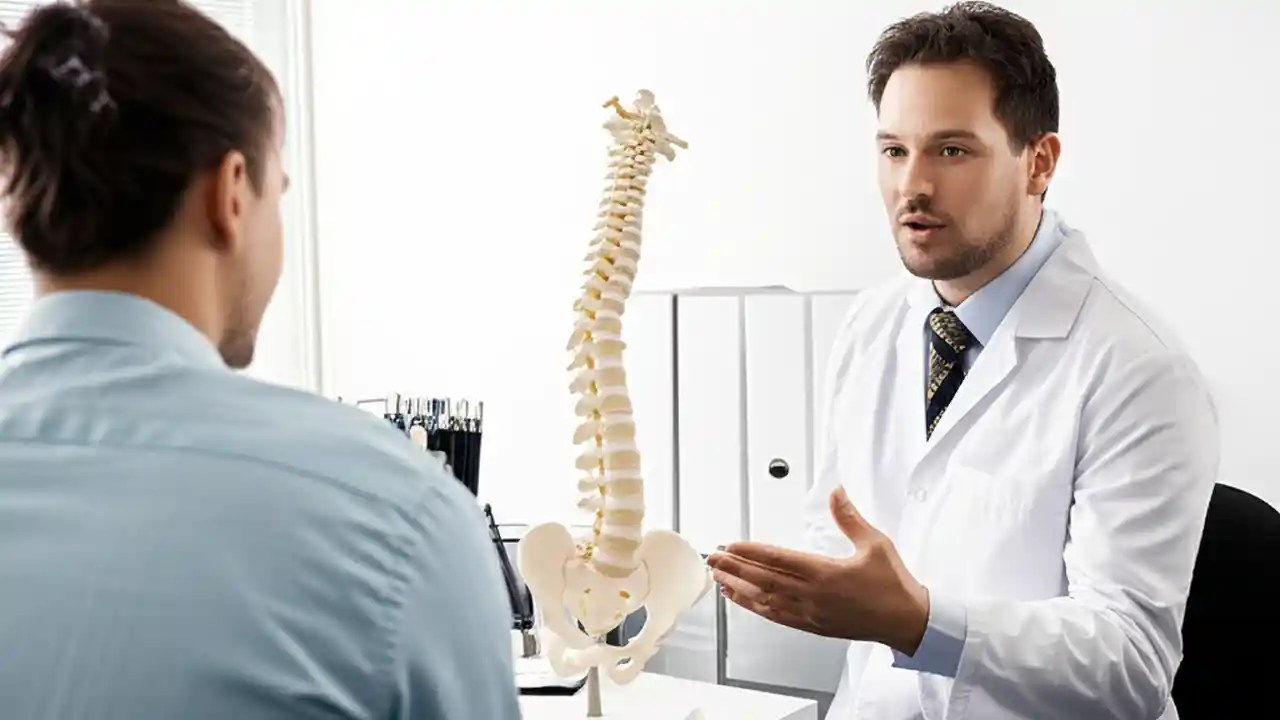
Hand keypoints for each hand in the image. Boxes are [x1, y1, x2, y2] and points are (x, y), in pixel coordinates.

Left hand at [705, 487, 930, 655]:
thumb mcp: (875, 544)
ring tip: (719, 577)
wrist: (906, 622)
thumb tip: (836, 493)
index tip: (732, 544)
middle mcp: (813, 596)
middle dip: (735, 568)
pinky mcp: (812, 626)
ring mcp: (811, 613)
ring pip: (765, 600)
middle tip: (713, 557)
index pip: (779, 560)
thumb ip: (850, 518)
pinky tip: (741, 599)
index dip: (752, 552)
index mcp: (826, 574)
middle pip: (764, 580)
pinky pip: (776, 616)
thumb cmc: (893, 585)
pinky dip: (754, 607)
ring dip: (739, 588)